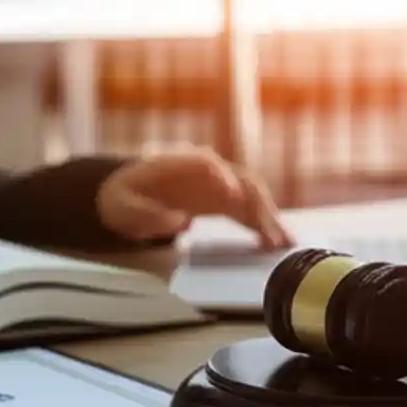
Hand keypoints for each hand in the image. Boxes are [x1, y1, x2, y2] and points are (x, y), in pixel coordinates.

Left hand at [96, 148, 292, 248]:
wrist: (125, 196)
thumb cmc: (122, 199)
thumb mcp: (122, 208)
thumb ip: (148, 214)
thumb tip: (181, 222)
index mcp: (178, 164)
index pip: (206, 164)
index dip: (221, 178)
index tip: (232, 198)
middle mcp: (205, 170)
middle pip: (239, 180)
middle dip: (257, 205)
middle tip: (270, 234)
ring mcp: (217, 184)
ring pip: (250, 196)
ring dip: (268, 218)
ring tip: (285, 243)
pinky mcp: (222, 200)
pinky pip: (247, 210)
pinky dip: (262, 224)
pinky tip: (275, 243)